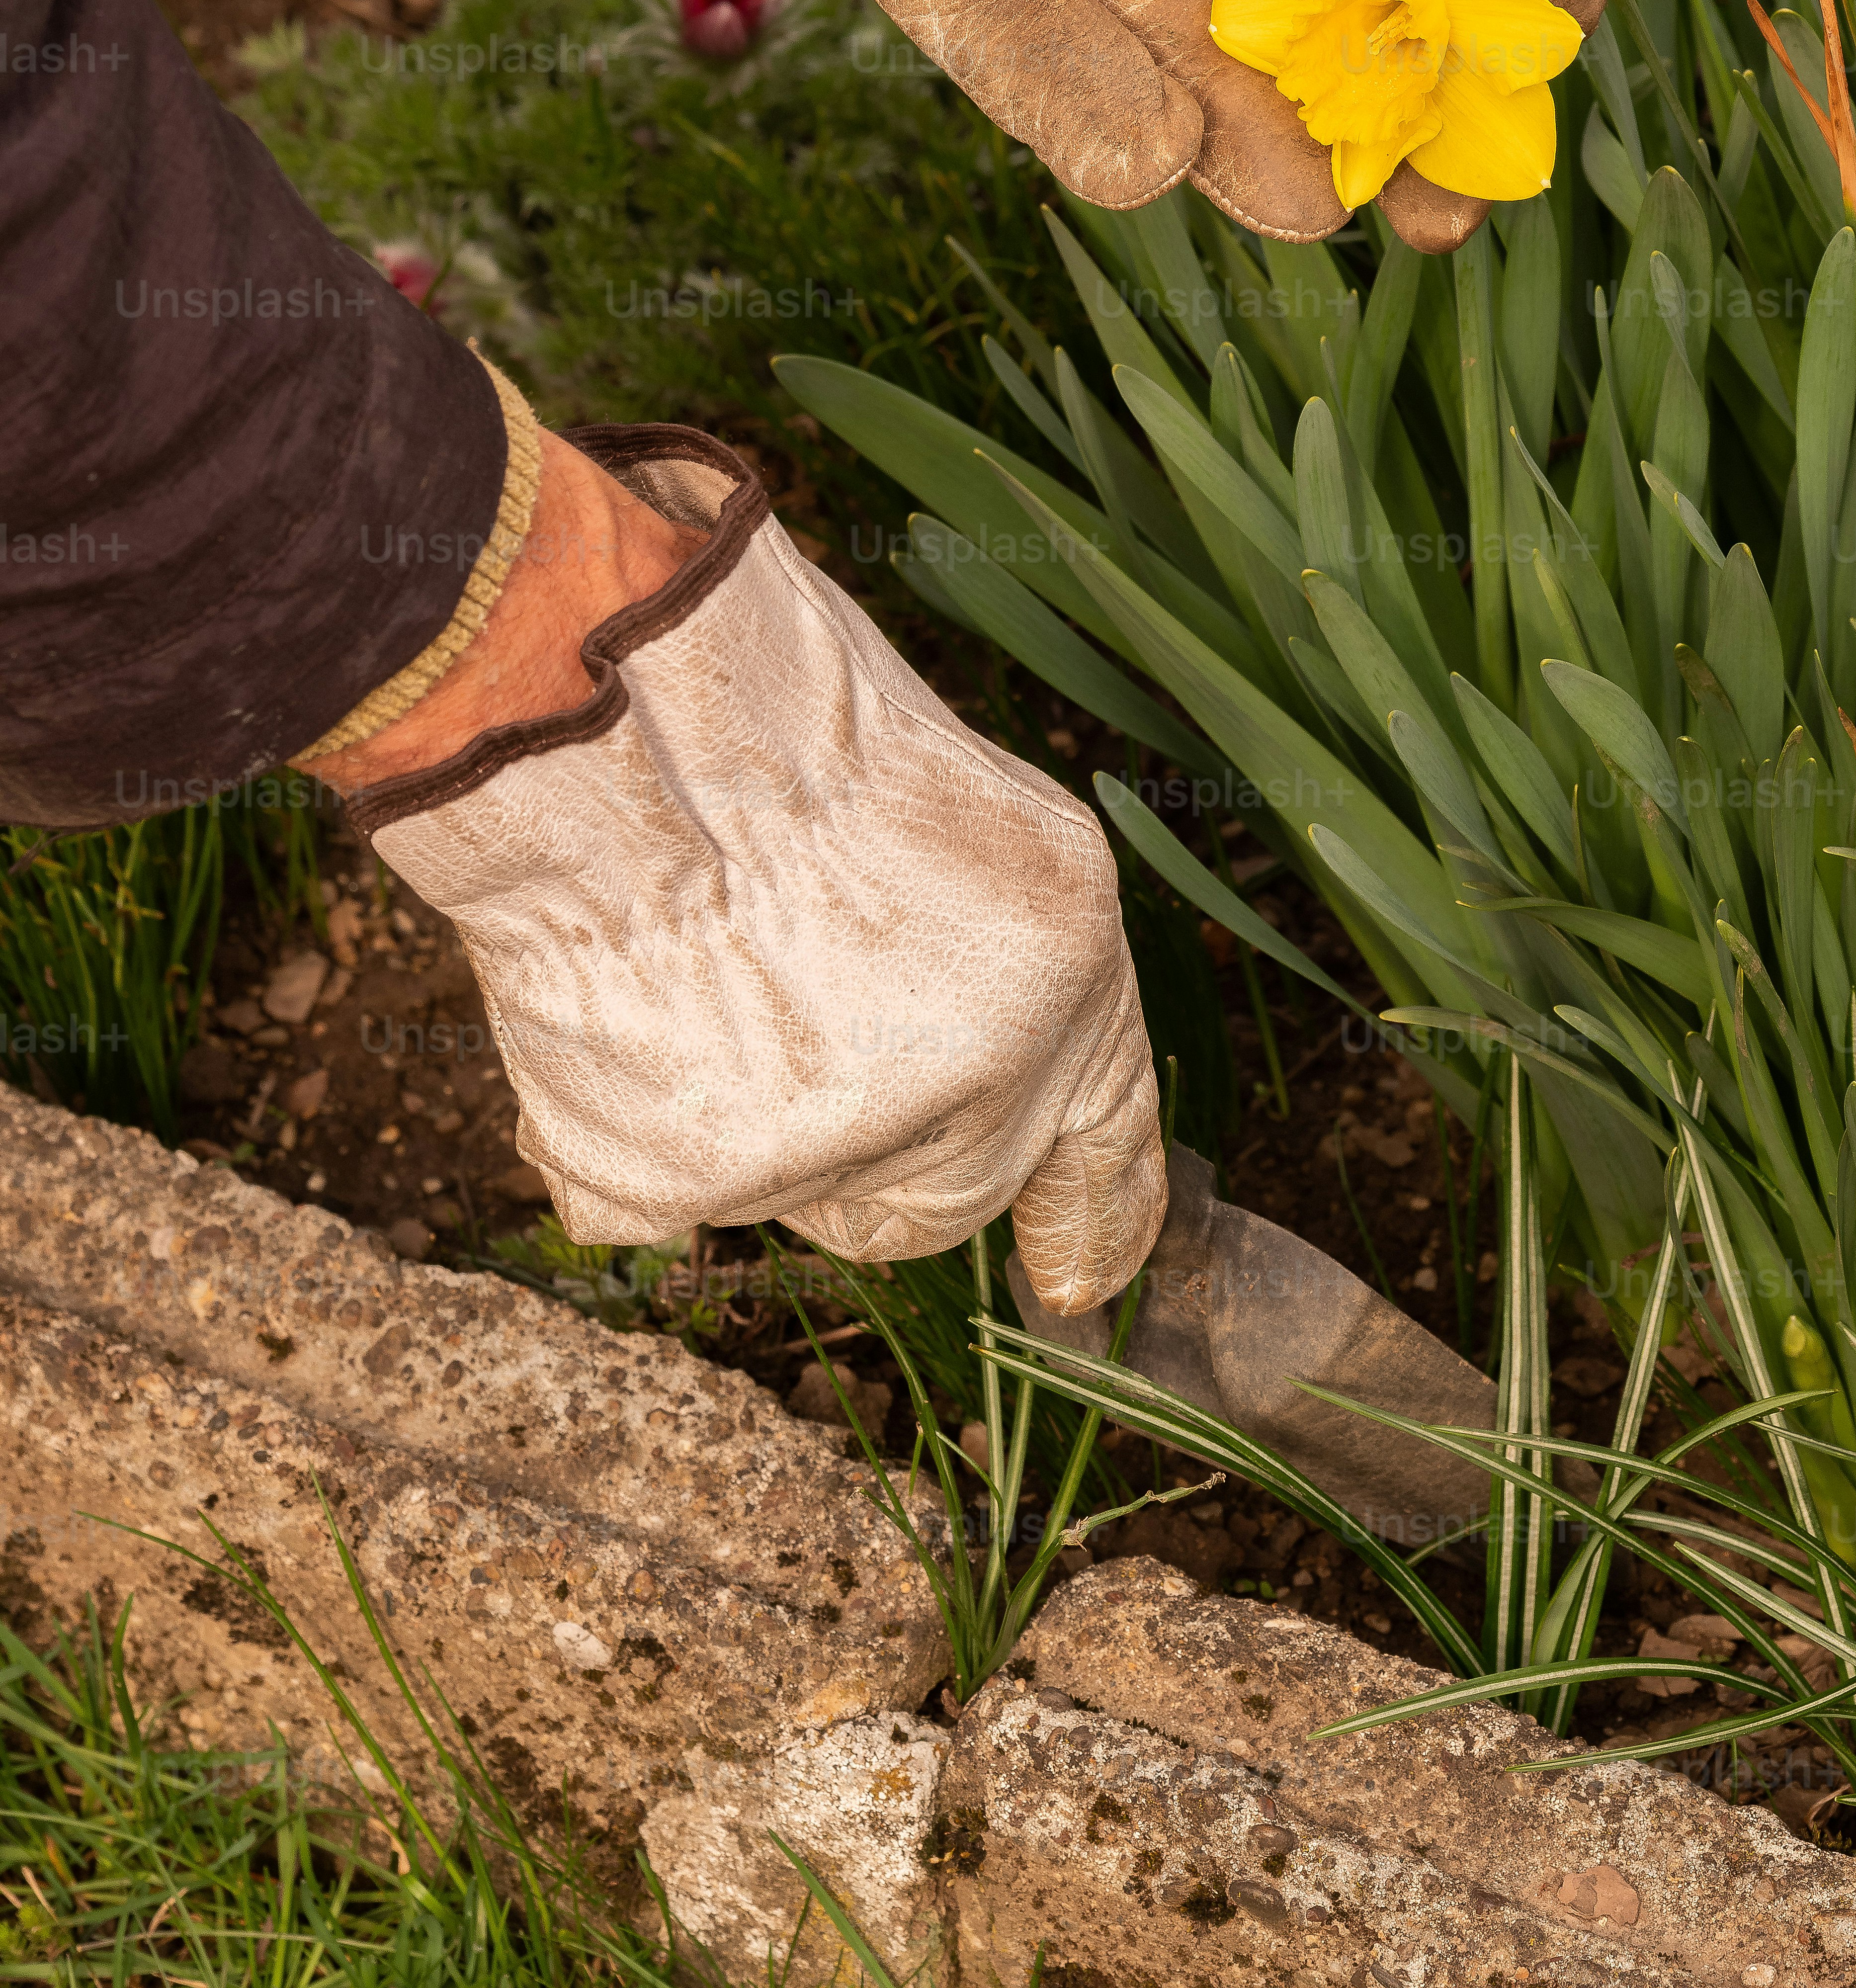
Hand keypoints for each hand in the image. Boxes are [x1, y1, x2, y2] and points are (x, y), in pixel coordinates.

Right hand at [331, 429, 1162, 1313]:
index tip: (1081, 1279)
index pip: (1106, 1128)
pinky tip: (617, 1009)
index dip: (1096, 1210)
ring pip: (792, 1186)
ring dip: (750, 1104)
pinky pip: (654, 1192)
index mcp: (1063, 967)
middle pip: (939, 1195)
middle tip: (795, 1000)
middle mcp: (975, 1079)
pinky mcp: (684, 1185)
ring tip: (693, 957)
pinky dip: (627, 1118)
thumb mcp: (954, 803)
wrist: (628, 717)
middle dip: (885, 1136)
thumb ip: (987, 960)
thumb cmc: (776, 708)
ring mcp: (826, 1148)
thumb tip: (956, 1086)